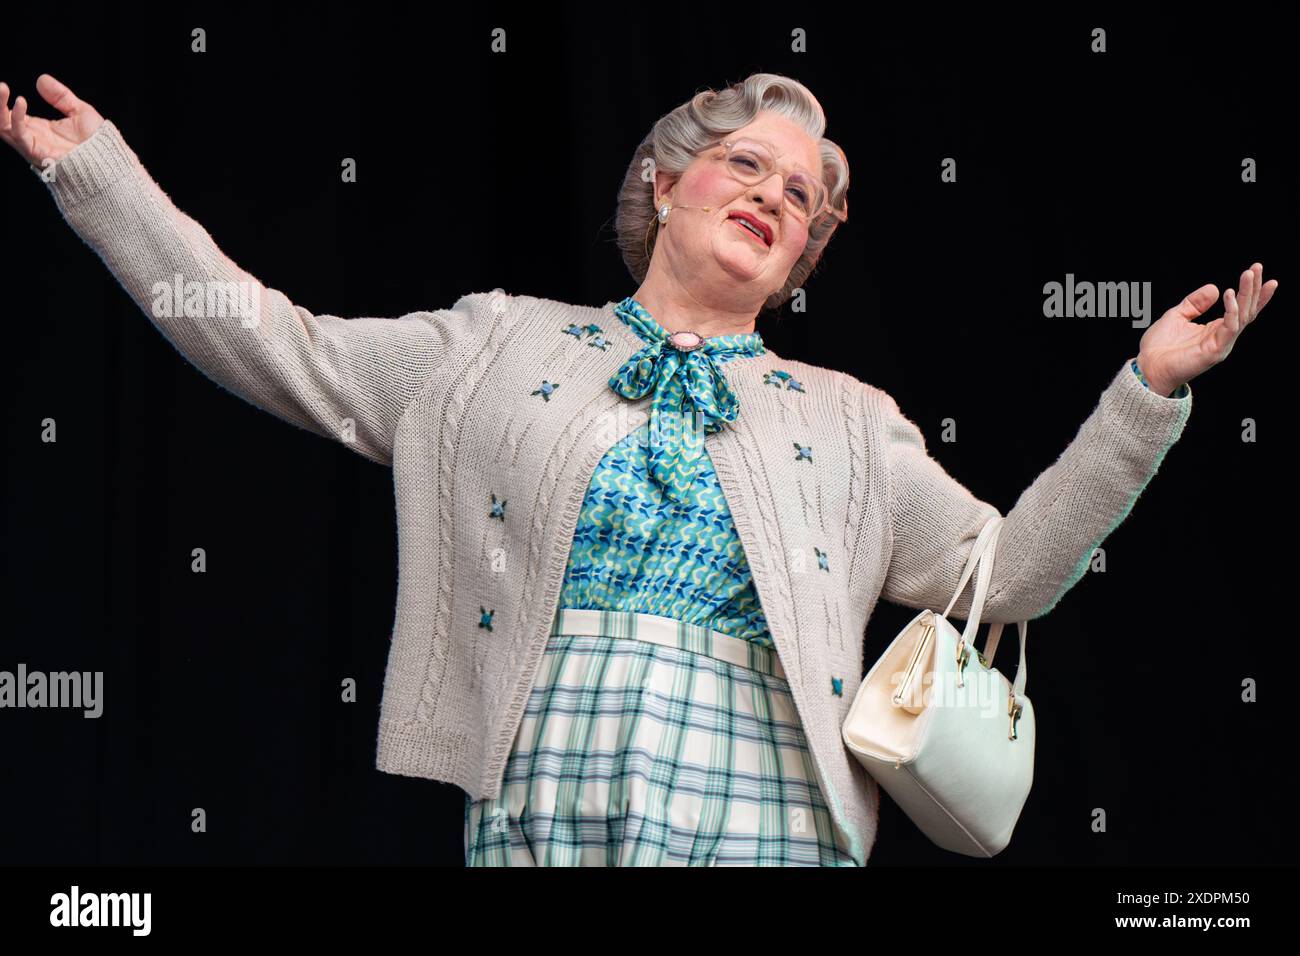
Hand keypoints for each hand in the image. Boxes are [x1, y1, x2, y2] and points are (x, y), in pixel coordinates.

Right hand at [0, 74, 103, 167]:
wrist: (109, 160)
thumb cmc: (97, 142)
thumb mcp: (78, 111)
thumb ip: (60, 96)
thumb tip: (41, 79)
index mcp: (38, 129)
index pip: (10, 114)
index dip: (3, 100)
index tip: (2, 85)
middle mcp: (32, 138)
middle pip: (2, 121)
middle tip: (0, 86)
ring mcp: (34, 146)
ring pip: (4, 128)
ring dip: (0, 108)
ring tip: (2, 88)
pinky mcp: (39, 153)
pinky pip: (20, 135)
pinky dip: (16, 118)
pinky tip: (20, 102)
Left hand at [1137, 263, 1277, 395]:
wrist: (1147, 367)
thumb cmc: (1159, 347)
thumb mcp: (1177, 316)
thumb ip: (1195, 303)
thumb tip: (1215, 288)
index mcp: (1215, 330)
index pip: (1240, 308)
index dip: (1251, 291)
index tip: (1256, 271)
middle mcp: (1222, 337)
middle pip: (1246, 310)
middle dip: (1253, 288)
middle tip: (1257, 266)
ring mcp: (1221, 345)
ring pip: (1243, 316)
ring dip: (1247, 294)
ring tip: (1248, 275)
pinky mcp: (1215, 351)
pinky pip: (1230, 328)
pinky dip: (1232, 310)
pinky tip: (1229, 294)